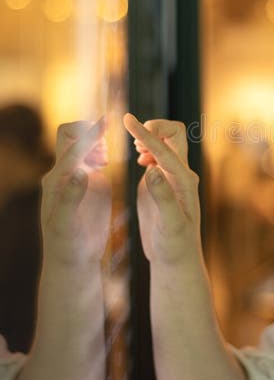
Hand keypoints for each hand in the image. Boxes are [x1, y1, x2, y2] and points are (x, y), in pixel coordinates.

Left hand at [41, 118, 110, 265]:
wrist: (73, 258)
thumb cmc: (67, 245)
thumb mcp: (66, 224)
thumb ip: (71, 198)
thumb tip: (80, 172)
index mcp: (56, 180)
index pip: (73, 148)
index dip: (91, 134)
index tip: (108, 121)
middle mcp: (64, 173)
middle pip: (70, 135)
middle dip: (89, 132)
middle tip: (106, 150)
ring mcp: (77, 175)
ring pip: (83, 143)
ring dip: (97, 140)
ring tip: (107, 159)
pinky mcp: (91, 182)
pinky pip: (94, 156)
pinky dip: (103, 149)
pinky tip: (110, 160)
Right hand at [123, 113, 200, 264]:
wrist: (176, 259)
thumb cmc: (175, 245)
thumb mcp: (169, 224)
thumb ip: (162, 196)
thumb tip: (152, 169)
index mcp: (184, 180)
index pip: (163, 148)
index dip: (144, 133)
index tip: (125, 119)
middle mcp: (181, 174)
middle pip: (173, 135)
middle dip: (153, 127)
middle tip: (133, 134)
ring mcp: (171, 177)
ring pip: (165, 143)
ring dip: (149, 137)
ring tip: (133, 146)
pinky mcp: (161, 183)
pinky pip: (157, 155)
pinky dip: (146, 148)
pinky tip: (137, 157)